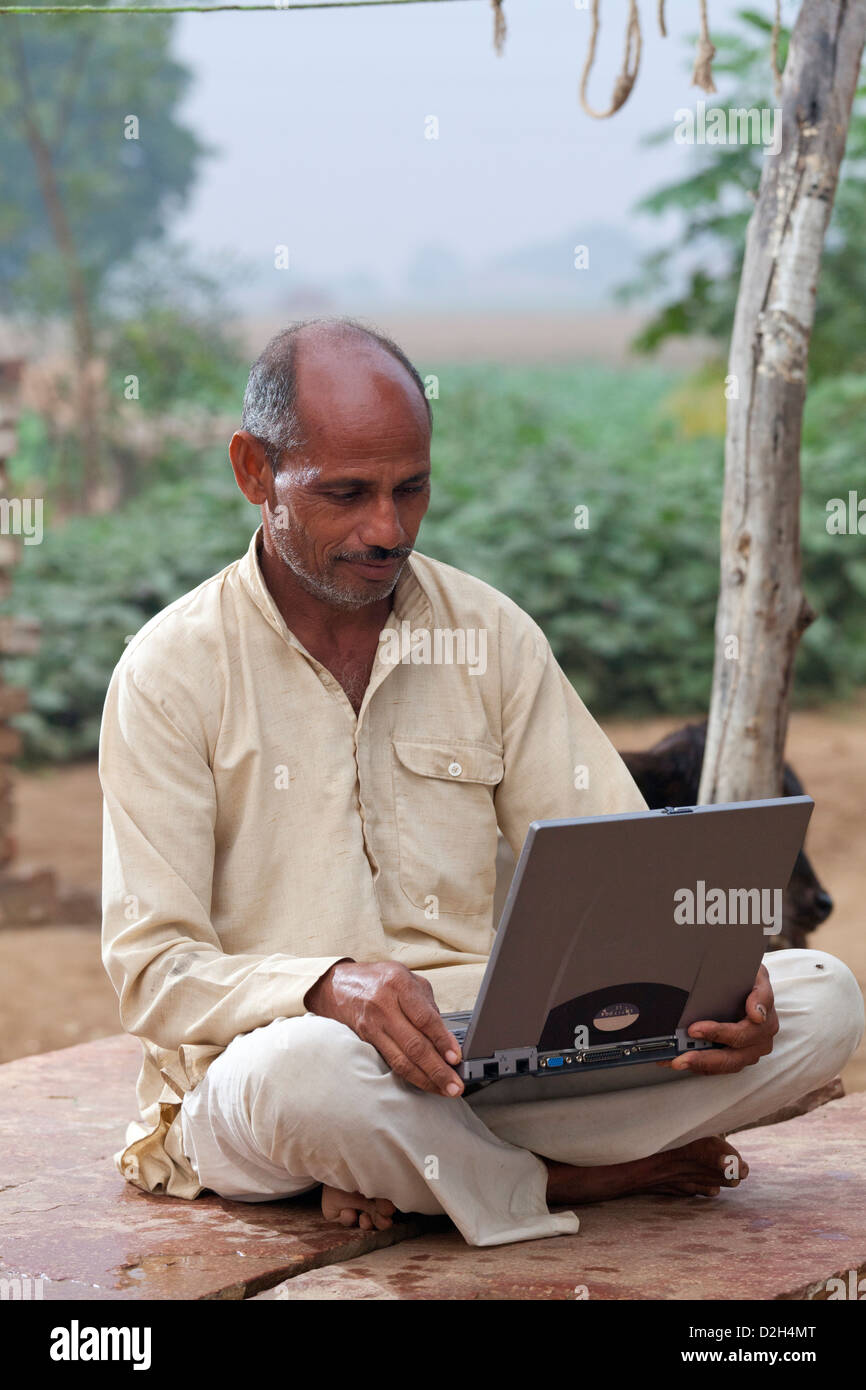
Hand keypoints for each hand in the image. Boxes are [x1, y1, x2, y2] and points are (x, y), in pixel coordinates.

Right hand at [304, 960, 464, 1097]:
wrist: (338, 985)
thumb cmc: (379, 980)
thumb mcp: (408, 979)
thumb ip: (428, 1006)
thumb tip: (446, 1039)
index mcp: (399, 984)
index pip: (425, 1019)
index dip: (442, 1041)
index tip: (456, 1058)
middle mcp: (383, 1005)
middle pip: (414, 1045)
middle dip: (437, 1069)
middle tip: (454, 1085)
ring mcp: (371, 1025)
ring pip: (401, 1060)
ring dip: (425, 1079)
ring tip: (443, 1090)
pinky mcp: (364, 1041)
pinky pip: (389, 1062)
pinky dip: (408, 1075)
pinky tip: (422, 1083)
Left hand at [657, 963, 778, 1075]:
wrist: (750, 983)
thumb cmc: (750, 978)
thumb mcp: (757, 975)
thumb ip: (760, 993)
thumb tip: (757, 1014)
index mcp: (766, 1021)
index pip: (742, 1032)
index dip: (719, 1033)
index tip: (695, 1029)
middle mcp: (760, 1041)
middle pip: (734, 1056)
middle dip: (705, 1056)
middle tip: (683, 1055)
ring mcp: (749, 1052)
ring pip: (725, 1064)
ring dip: (700, 1065)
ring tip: (677, 1061)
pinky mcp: (737, 1057)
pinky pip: (718, 1067)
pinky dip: (698, 1066)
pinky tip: (679, 1061)